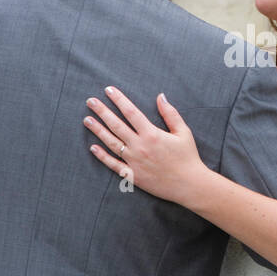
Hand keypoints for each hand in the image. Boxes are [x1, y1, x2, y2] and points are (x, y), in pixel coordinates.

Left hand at [83, 87, 204, 202]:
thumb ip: (170, 113)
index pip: (131, 112)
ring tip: (87, 120)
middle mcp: (140, 146)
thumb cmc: (188, 157)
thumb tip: (160, 96)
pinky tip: (93, 147)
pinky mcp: (133, 175)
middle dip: (102, 111)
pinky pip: (113, 165)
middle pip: (116, 125)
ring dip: (98, 130)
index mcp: (152, 134)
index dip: (119, 100)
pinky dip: (102, 156)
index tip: (109, 90)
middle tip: (90, 101)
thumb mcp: (183, 132)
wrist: (189, 184)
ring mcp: (134, 161)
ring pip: (111, 143)